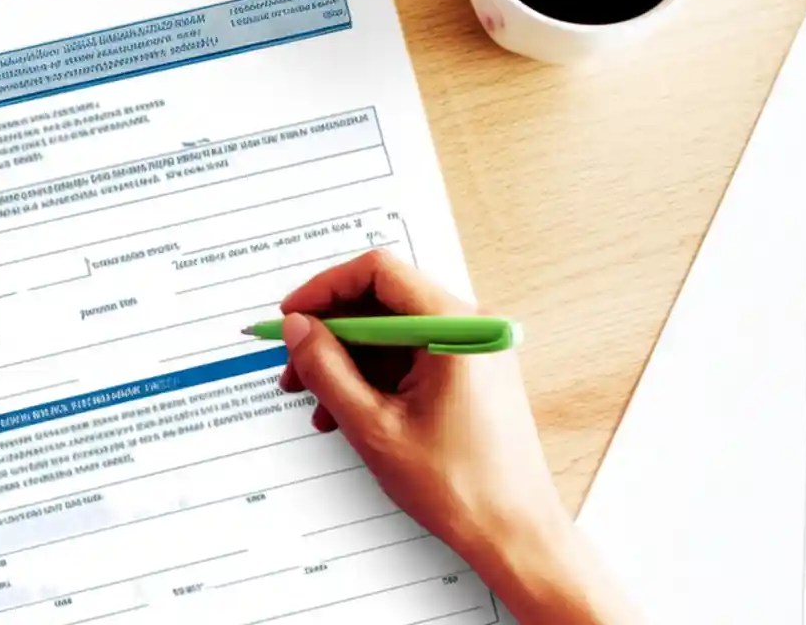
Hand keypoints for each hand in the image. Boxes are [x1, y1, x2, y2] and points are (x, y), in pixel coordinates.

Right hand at [279, 251, 638, 623]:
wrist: (514, 533)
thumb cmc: (460, 488)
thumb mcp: (373, 427)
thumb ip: (327, 370)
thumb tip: (298, 328)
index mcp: (453, 328)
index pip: (378, 273)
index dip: (325, 288)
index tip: (292, 314)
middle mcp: (468, 327)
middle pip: (382, 304)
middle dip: (330, 335)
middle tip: (295, 368)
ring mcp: (470, 350)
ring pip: (391, 335)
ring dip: (348, 364)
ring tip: (320, 404)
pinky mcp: (468, 374)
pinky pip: (409, 358)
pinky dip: (374, 379)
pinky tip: (348, 412)